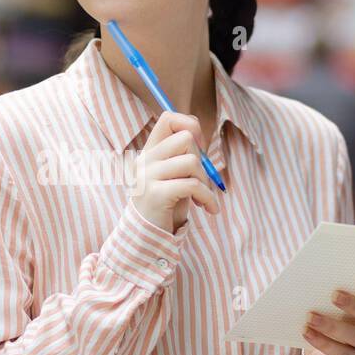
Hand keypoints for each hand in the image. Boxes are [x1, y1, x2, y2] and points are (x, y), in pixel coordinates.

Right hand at [130, 111, 220, 233]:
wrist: (147, 236)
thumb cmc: (166, 204)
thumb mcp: (173, 174)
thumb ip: (180, 154)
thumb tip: (197, 130)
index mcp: (149, 151)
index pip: (168, 118)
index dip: (189, 125)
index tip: (198, 146)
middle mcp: (145, 160)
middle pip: (186, 139)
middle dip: (202, 160)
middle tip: (201, 181)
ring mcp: (148, 176)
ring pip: (192, 162)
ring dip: (205, 182)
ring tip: (202, 198)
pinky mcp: (157, 194)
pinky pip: (193, 186)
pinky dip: (207, 198)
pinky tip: (209, 208)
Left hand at [301, 279, 354, 354]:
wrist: (322, 350)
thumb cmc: (330, 317)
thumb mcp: (332, 304)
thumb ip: (332, 292)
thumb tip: (313, 278)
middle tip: (335, 295)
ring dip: (333, 326)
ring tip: (311, 317)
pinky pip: (343, 353)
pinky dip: (323, 342)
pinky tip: (307, 332)